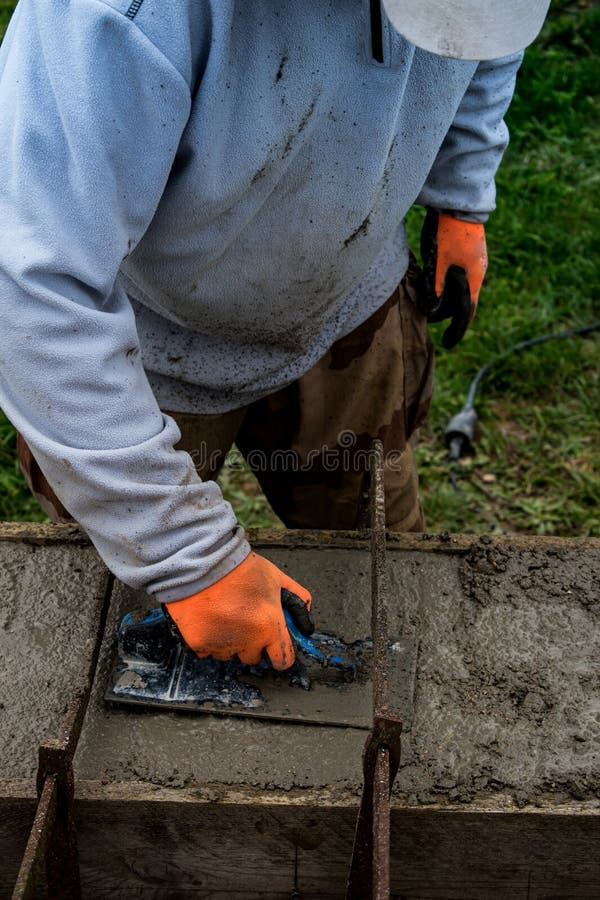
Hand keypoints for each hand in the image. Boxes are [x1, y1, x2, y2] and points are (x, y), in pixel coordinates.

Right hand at [164, 552, 312, 669]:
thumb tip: (306, 623)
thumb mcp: (276, 577)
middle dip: (252, 643)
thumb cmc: (240, 568)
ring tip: (225, 615)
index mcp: (269, 626)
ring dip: (230, 642)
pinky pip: (207, 652)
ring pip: (229, 655)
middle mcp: (247, 640)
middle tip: (245, 619)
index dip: (280, 654)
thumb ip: (297, 599)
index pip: (283, 661)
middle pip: (254, 657)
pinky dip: (208, 640)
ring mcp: (221, 644)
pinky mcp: (198, 643)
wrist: (202, 560)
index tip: (275, 648)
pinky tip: (209, 619)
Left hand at [418, 209, 487, 348]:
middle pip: (460, 303)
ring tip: (425, 299)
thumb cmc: (447, 231)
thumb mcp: (438, 260)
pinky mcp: (466, 252)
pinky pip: (456, 276)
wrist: (460, 200)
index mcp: (472, 279)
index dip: (457, 331)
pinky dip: (444, 284)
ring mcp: (473, 262)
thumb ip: (435, 286)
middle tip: (425, 317)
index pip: (465, 314)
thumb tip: (431, 312)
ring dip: (442, 298)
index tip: (447, 345)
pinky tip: (431, 281)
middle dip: (443, 313)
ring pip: (457, 289)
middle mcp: (476, 273)